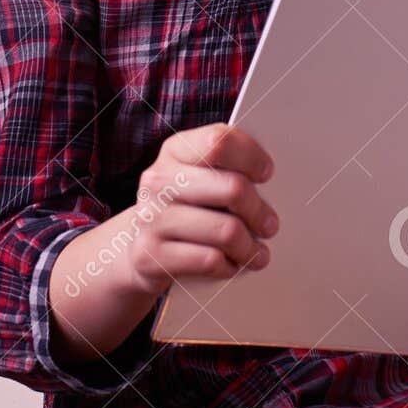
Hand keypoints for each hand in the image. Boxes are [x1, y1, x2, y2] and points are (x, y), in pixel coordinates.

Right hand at [123, 122, 279, 295]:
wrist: (138, 246)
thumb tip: (268, 181)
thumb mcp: (198, 177)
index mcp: (174, 151)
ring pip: (227, 230)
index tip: (266, 174)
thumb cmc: (184, 206)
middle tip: (270, 225)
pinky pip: (209, 261)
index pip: (220, 141)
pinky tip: (232, 264)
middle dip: (259, 211)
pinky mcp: (150, 255)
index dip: (251, 157)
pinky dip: (229, 266)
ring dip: (250, 246)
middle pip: (232, 188)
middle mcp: (159, 181)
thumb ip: (226, 169)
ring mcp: (152, 218)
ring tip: (258, 252)